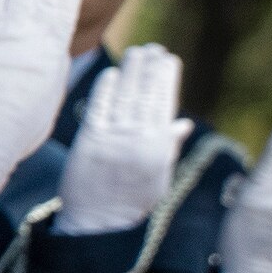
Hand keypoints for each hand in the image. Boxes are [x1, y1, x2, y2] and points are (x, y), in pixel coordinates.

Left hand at [55, 44, 191, 234]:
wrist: (98, 223)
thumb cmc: (130, 200)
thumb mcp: (157, 177)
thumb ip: (167, 147)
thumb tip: (181, 123)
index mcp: (159, 148)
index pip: (165, 104)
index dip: (166, 80)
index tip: (169, 59)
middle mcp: (139, 140)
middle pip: (146, 96)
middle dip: (150, 69)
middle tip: (153, 49)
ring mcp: (114, 139)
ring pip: (125, 97)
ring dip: (131, 72)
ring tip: (136, 53)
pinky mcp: (90, 141)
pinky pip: (99, 109)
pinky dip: (105, 90)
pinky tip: (111, 75)